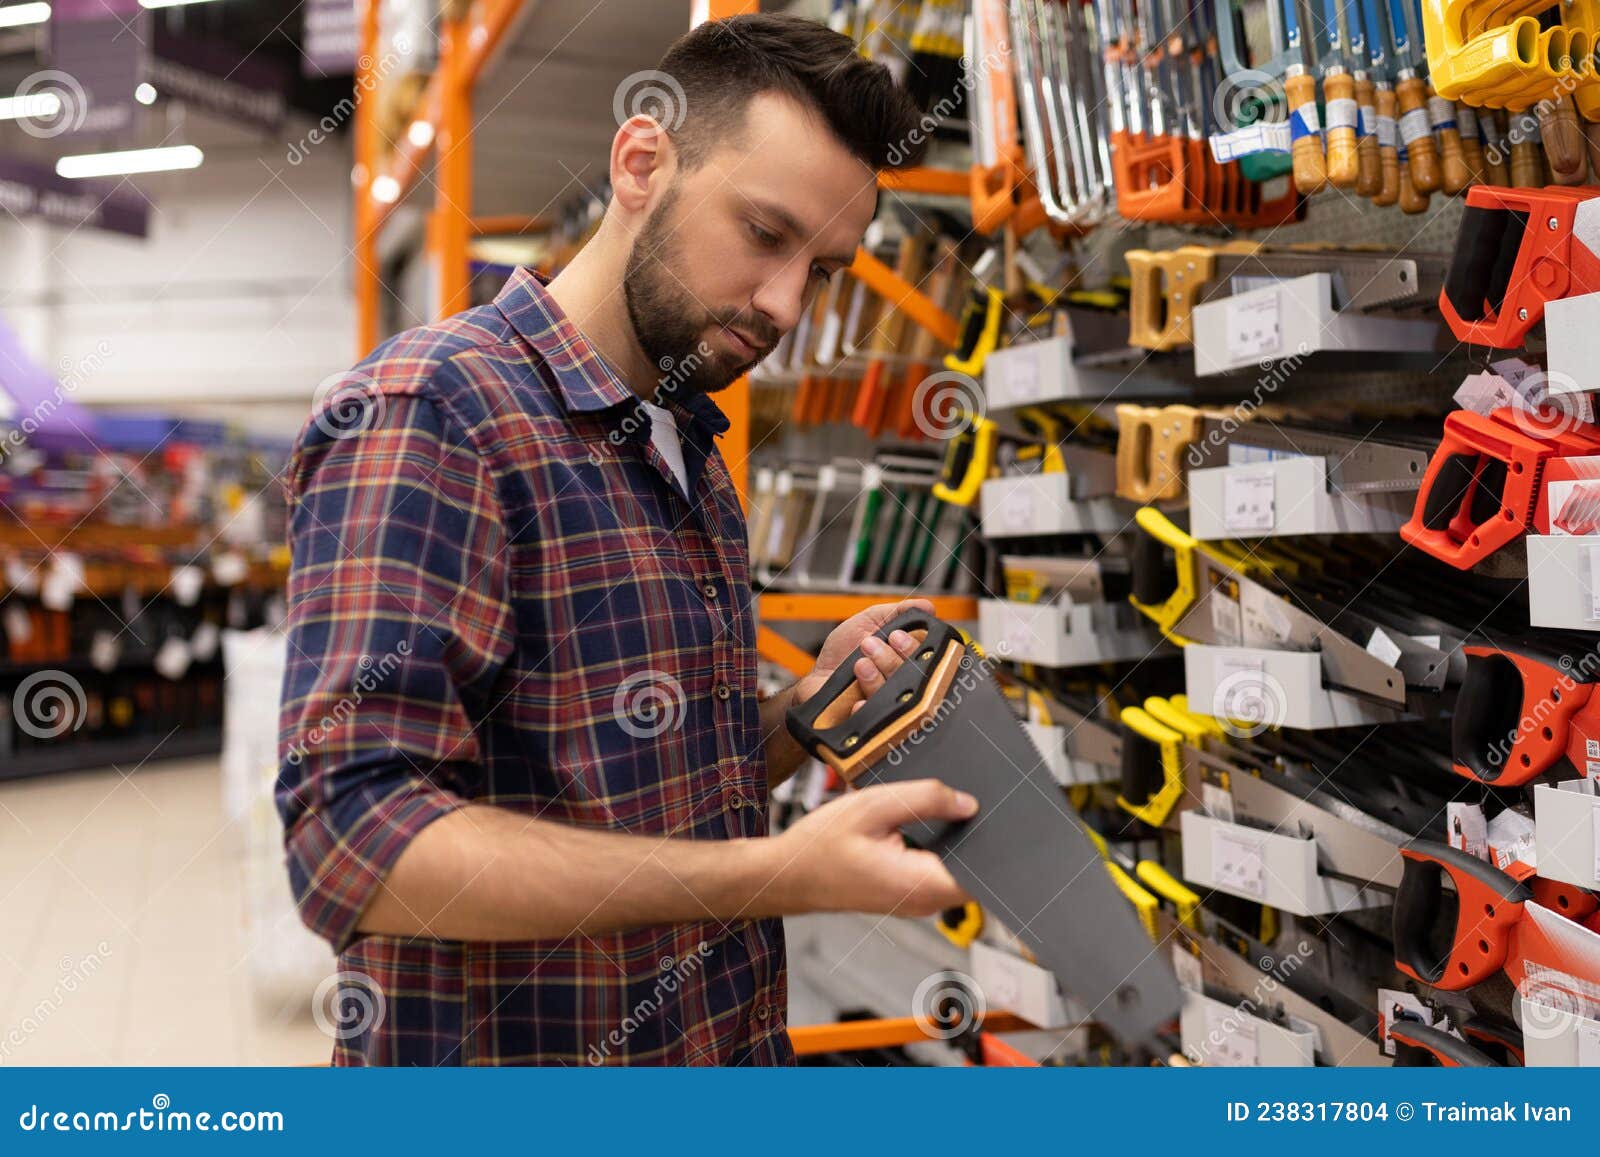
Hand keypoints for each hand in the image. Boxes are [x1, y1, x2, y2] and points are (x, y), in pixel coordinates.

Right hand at [770, 778, 976, 916]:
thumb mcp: (874, 806)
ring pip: (956, 869)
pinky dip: (935, 848)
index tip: (996, 815)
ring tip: (933, 812)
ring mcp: (917, 902)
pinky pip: (937, 871)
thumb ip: (925, 798)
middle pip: (975, 869)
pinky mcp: (908, 895)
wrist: (788, 875)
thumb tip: (967, 802)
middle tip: (961, 802)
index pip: (985, 873)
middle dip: (973, 835)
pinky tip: (918, 826)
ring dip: (951, 840)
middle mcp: (925, 901)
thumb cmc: (820, 846)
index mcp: (920, 883)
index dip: (995, 843)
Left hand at [792, 598, 934, 711]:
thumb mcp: (868, 622)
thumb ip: (896, 612)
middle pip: (912, 678)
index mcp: (905, 662)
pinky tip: (856, 700)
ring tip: (858, 663)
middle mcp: (901, 684)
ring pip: (893, 694)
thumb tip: (926, 607)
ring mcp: (886, 705)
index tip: (895, 635)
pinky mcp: (869, 721)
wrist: (817, 678)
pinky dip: (865, 708)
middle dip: (889, 658)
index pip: (925, 658)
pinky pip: (875, 718)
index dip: (912, 648)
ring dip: (874, 676)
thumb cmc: (842, 653)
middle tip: (869, 644)